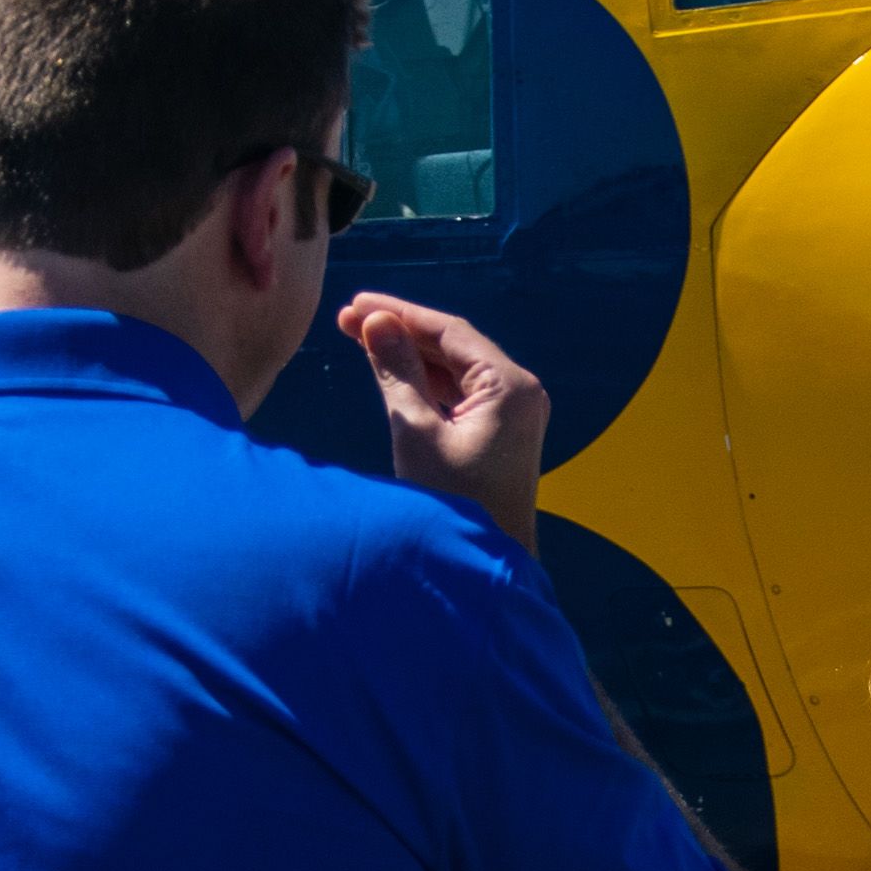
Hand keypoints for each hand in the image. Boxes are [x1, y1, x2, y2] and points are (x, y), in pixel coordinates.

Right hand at [338, 295, 546, 552]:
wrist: (484, 567)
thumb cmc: (451, 504)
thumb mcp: (415, 432)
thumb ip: (397, 372)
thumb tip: (376, 322)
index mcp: (511, 387)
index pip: (450, 333)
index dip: (400, 313)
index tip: (357, 302)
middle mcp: (521, 392)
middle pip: (454, 347)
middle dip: (401, 332)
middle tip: (348, 319)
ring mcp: (516, 412)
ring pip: (456, 369)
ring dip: (411, 355)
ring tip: (360, 338)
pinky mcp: (503, 432)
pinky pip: (463, 393)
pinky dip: (428, 382)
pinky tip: (393, 371)